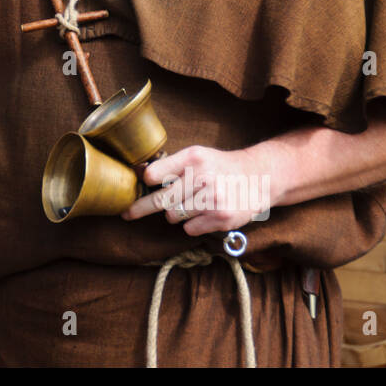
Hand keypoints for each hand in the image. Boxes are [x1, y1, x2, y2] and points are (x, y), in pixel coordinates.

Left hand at [120, 145, 273, 235]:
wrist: (258, 178)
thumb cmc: (219, 167)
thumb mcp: (197, 156)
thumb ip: (171, 165)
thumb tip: (140, 174)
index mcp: (193, 158)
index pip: (154, 175)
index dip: (146, 182)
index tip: (139, 186)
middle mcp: (202, 177)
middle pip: (160, 201)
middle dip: (141, 208)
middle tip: (127, 215)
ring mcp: (212, 200)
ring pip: (173, 217)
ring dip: (176, 214)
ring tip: (193, 203)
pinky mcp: (220, 218)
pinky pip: (189, 229)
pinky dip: (192, 225)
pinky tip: (205, 214)